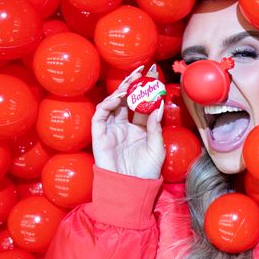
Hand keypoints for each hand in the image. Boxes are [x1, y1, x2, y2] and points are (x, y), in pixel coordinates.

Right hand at [91, 64, 164, 179]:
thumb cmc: (146, 172)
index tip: (155, 76)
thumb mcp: (157, 148)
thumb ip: (156, 127)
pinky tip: (119, 97)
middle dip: (133, 84)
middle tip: (142, 70)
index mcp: (139, 128)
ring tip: (132, 81)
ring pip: (113, 103)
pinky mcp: (100, 135)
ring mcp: (111, 129)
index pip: (142, 104)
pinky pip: (100, 114)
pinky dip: (108, 103)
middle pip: (127, 100)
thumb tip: (158, 106)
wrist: (131, 188)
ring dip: (121, 90)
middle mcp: (124, 126)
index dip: (147, 91)